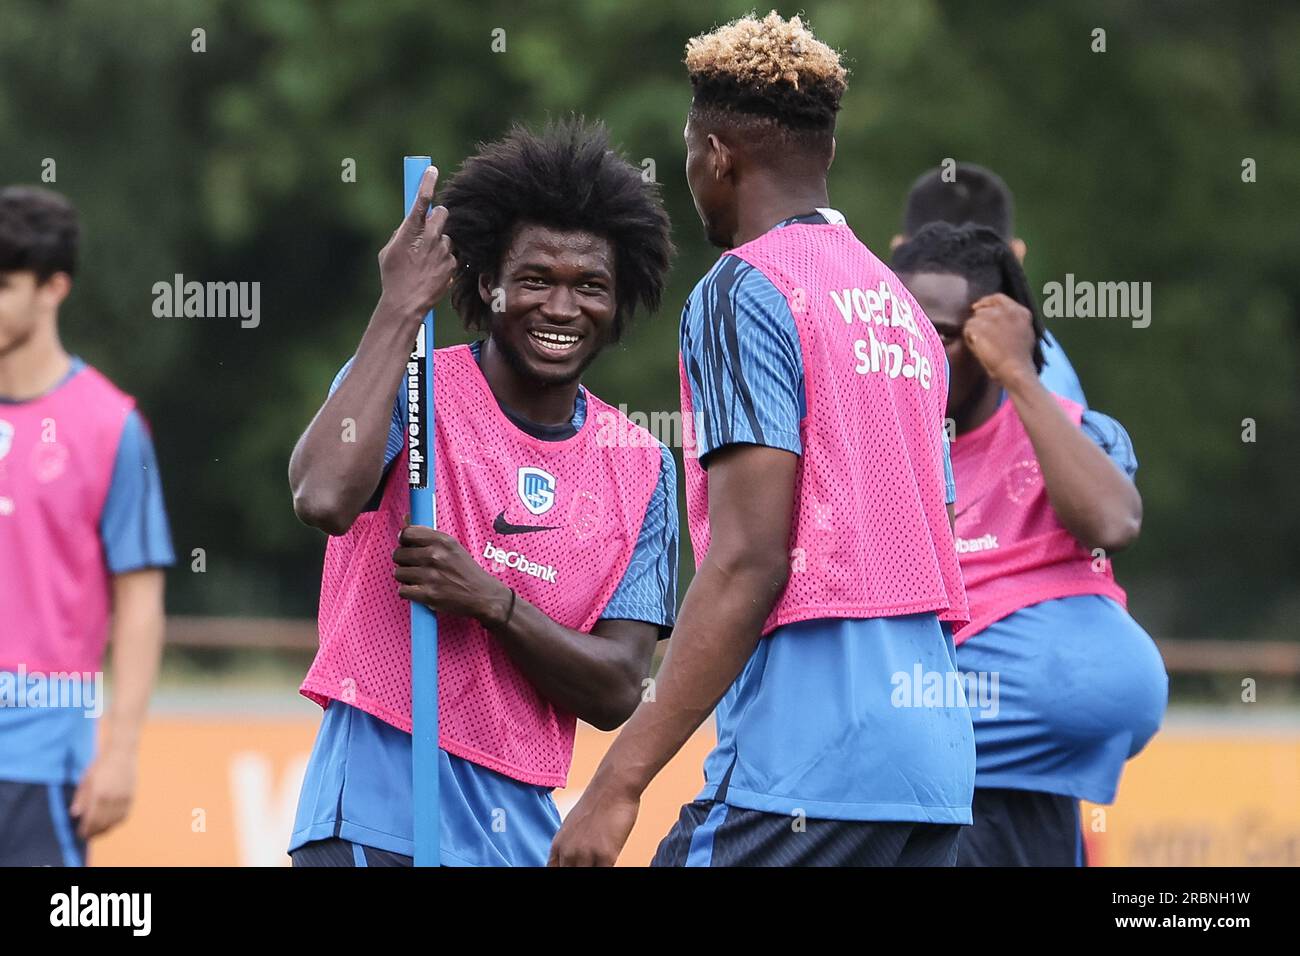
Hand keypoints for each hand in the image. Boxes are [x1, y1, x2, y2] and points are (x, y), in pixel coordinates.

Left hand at [70, 746, 136, 839]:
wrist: (122, 753)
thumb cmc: (100, 765)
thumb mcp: (86, 779)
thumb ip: (80, 798)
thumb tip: (75, 814)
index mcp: (99, 793)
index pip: (91, 819)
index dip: (85, 829)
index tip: (80, 834)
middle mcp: (112, 798)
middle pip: (102, 823)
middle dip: (94, 832)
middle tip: (87, 836)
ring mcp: (123, 798)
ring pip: (114, 821)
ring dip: (105, 829)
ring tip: (97, 832)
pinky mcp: (131, 797)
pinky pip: (123, 816)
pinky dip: (116, 822)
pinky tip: (109, 823)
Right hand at [377, 165, 458, 320]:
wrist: (406, 303)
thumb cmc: (393, 276)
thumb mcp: (388, 251)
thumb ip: (401, 233)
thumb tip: (410, 224)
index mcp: (410, 231)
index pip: (422, 199)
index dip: (427, 182)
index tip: (431, 170)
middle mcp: (430, 237)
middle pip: (442, 213)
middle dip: (437, 217)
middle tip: (429, 227)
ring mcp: (443, 250)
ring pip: (447, 236)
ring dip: (440, 242)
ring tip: (426, 260)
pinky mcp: (452, 264)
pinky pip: (451, 254)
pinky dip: (443, 259)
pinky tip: (432, 271)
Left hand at [393, 521, 510, 623]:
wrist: (482, 595)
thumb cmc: (467, 571)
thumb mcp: (452, 546)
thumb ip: (428, 534)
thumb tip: (406, 518)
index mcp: (442, 541)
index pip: (407, 533)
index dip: (403, 540)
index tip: (406, 545)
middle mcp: (435, 556)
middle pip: (398, 554)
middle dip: (404, 561)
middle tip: (415, 565)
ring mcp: (430, 575)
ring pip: (398, 573)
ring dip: (406, 577)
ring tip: (419, 579)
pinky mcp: (428, 594)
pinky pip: (403, 590)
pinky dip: (409, 592)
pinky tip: (419, 589)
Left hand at [548, 777, 639, 866]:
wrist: (613, 786)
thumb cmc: (597, 802)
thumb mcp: (572, 825)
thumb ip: (569, 845)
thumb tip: (571, 859)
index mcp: (558, 845)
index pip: (552, 871)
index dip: (564, 871)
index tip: (574, 866)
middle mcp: (568, 852)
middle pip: (568, 875)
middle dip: (580, 870)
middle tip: (590, 863)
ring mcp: (586, 855)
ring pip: (585, 876)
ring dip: (594, 868)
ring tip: (600, 861)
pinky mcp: (605, 856)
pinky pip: (604, 873)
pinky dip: (607, 869)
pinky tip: (611, 860)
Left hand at [963, 293, 1037, 388]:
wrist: (1015, 369)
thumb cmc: (1019, 358)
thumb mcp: (1025, 333)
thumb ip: (1013, 321)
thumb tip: (998, 316)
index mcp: (1020, 312)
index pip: (998, 297)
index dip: (985, 302)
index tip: (978, 308)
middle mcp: (1007, 311)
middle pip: (983, 310)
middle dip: (979, 321)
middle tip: (981, 335)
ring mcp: (992, 317)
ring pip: (973, 320)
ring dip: (974, 330)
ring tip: (983, 345)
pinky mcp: (979, 326)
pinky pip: (967, 329)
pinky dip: (969, 338)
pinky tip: (978, 348)